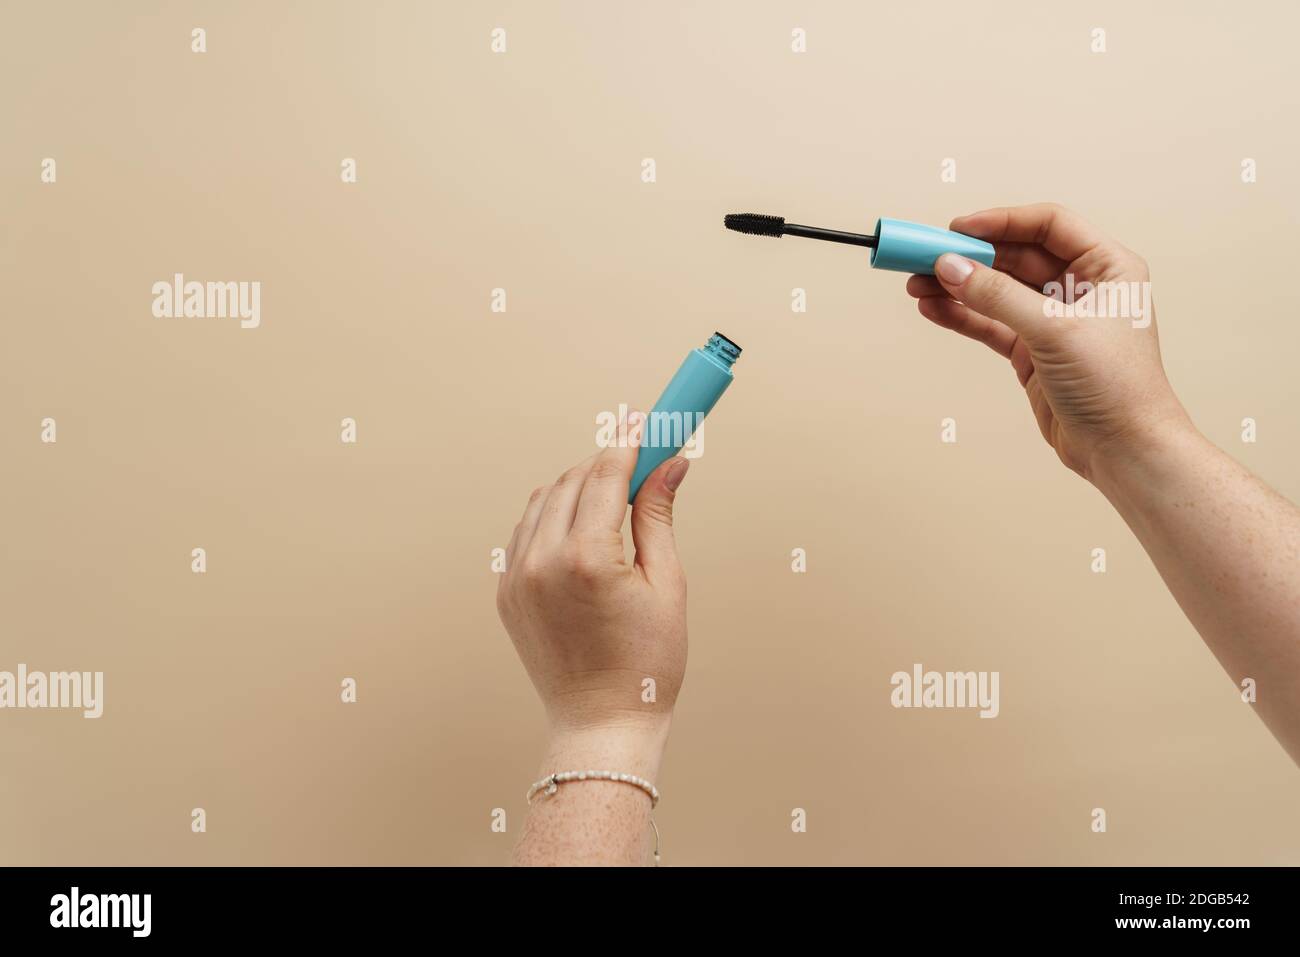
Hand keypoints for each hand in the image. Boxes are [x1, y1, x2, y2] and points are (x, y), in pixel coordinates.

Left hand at [497, 410, 689, 759]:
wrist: (600, 722)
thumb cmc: (647, 663)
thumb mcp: (667, 584)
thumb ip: (658, 516)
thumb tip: (670, 463)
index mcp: (587, 559)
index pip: (606, 474)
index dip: (629, 441)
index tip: (646, 419)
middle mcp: (542, 561)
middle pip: (574, 480)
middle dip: (608, 461)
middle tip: (641, 452)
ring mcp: (517, 576)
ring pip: (544, 499)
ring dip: (580, 485)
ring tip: (616, 492)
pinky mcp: (506, 591)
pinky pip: (527, 530)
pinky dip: (554, 514)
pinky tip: (584, 523)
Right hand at [906, 203, 1193, 483]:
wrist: (1123, 450)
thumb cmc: (1116, 386)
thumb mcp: (1055, 331)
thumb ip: (999, 297)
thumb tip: (951, 268)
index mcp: (1107, 266)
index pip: (1048, 225)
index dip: (1001, 222)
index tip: (957, 229)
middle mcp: (1081, 287)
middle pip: (1015, 256)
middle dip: (970, 256)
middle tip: (924, 256)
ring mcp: (1054, 320)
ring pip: (997, 291)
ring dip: (958, 286)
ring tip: (916, 284)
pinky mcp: (1033, 351)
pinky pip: (991, 323)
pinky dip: (962, 316)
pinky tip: (933, 309)